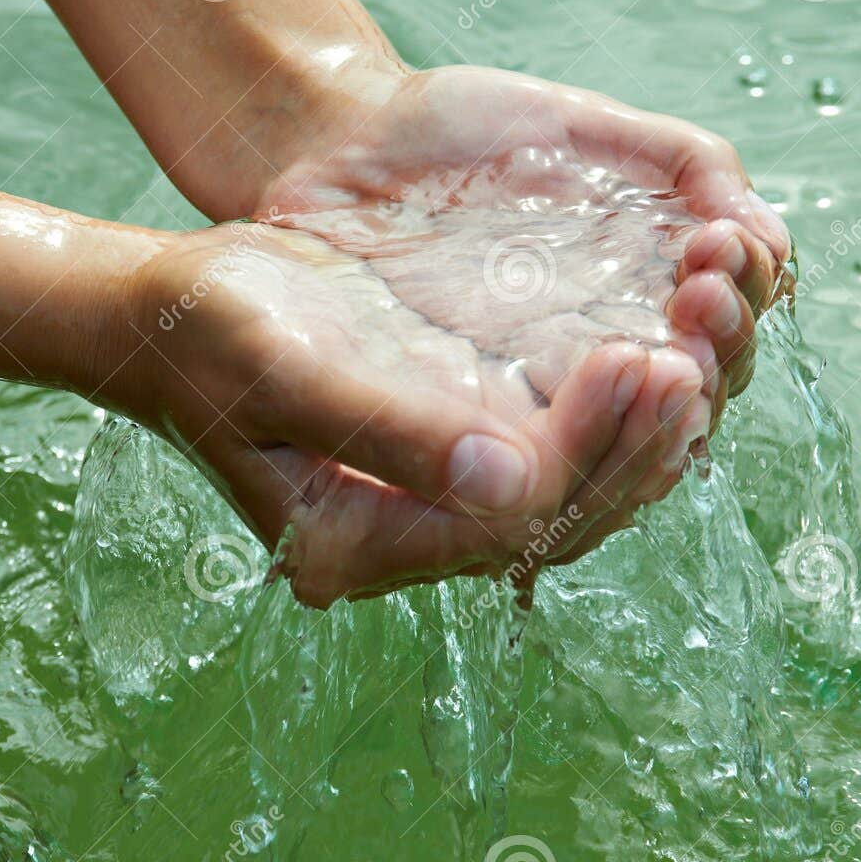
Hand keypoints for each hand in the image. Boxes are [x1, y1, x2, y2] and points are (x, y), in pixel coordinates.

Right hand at [132, 88, 788, 606]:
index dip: (585, 447)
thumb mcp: (286, 368)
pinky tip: (649, 363)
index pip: (505, 519)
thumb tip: (510, 480)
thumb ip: (388, 428)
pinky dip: (601, 419)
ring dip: (630, 439)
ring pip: (560, 499)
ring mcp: (421, 509)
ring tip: (693, 363)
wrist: (167, 316)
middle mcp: (396, 544)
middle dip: (630, 449)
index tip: (641, 364)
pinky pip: (545, 459)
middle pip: (549, 522)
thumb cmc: (207, 333)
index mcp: (351, 543)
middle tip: (693, 367)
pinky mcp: (441, 462)